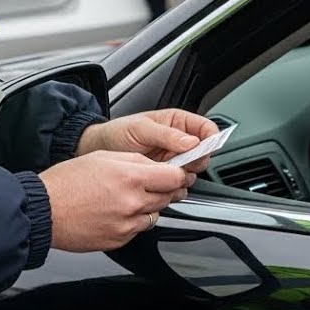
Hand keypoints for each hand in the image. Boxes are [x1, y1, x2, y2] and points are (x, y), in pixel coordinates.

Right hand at [40, 150, 188, 251]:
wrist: (44, 211)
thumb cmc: (67, 182)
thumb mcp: (104, 157)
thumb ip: (136, 161)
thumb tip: (157, 166)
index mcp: (131, 177)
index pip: (175, 178)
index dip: (177, 174)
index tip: (174, 173)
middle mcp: (132, 203)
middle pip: (168, 197)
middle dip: (163, 189)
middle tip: (147, 184)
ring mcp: (127, 225)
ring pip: (155, 215)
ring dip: (148, 206)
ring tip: (125, 198)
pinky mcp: (119, 240)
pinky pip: (138, 230)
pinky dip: (133, 221)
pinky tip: (115, 212)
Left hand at [79, 109, 219, 174]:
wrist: (99, 151)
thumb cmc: (117, 133)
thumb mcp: (141, 129)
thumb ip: (166, 134)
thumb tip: (191, 142)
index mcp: (178, 123)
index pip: (207, 129)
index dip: (210, 139)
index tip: (202, 149)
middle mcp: (180, 142)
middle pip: (204, 154)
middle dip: (195, 161)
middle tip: (179, 163)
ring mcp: (173, 160)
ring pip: (193, 172)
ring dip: (183, 176)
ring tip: (164, 172)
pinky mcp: (164, 177)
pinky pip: (178, 185)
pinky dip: (173, 187)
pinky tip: (160, 182)